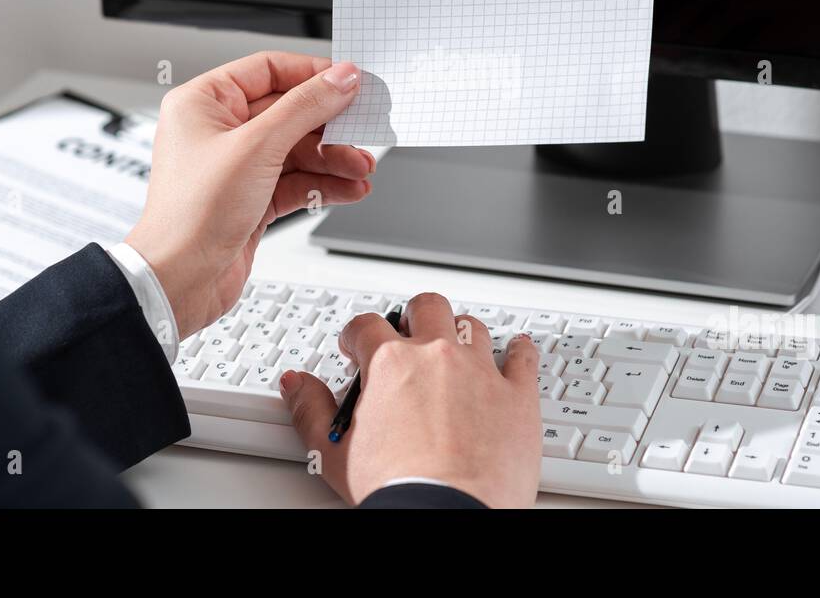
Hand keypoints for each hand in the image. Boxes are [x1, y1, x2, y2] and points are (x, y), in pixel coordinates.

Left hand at [126, 52, 373, 340]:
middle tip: (364, 129)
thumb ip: (306, 107)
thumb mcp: (258, 147)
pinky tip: (349, 188)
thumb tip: (341, 78)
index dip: (312, 74)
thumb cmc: (191, 214)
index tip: (350, 81)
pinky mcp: (251, 199)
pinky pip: (296, 180)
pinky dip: (324, 184)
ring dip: (333, 158)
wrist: (180, 282)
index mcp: (204, 103)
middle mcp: (218, 131)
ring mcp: (236, 166)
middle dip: (330, 126)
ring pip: (297, 150)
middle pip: (290, 112)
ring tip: (361, 168)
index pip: (268, 70)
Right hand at [280, 292, 541, 507]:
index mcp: (390, 364)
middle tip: (408, 334)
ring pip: (473, 326)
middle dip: (414, 316)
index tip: (356, 345)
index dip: (356, 335)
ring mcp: (481, 372)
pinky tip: (518, 350)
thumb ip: (311, 410)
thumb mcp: (333, 453)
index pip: (366, 326)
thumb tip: (296, 385)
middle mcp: (437, 356)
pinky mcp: (518, 396)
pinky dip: (520, 351)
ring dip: (462, 332)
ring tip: (457, 346)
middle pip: (427, 307)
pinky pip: (524, 358)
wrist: (449, 513)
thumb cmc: (397, 489)